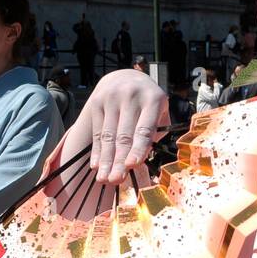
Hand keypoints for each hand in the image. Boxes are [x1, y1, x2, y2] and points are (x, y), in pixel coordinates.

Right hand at [64, 69, 169, 185]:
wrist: (126, 77)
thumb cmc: (148, 102)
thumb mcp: (159, 111)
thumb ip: (154, 133)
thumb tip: (139, 160)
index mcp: (153, 99)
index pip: (144, 128)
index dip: (138, 148)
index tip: (133, 165)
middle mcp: (131, 96)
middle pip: (124, 135)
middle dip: (119, 160)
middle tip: (115, 180)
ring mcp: (111, 97)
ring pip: (108, 135)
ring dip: (106, 160)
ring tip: (105, 179)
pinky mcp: (96, 101)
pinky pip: (97, 131)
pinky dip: (97, 151)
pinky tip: (97, 166)